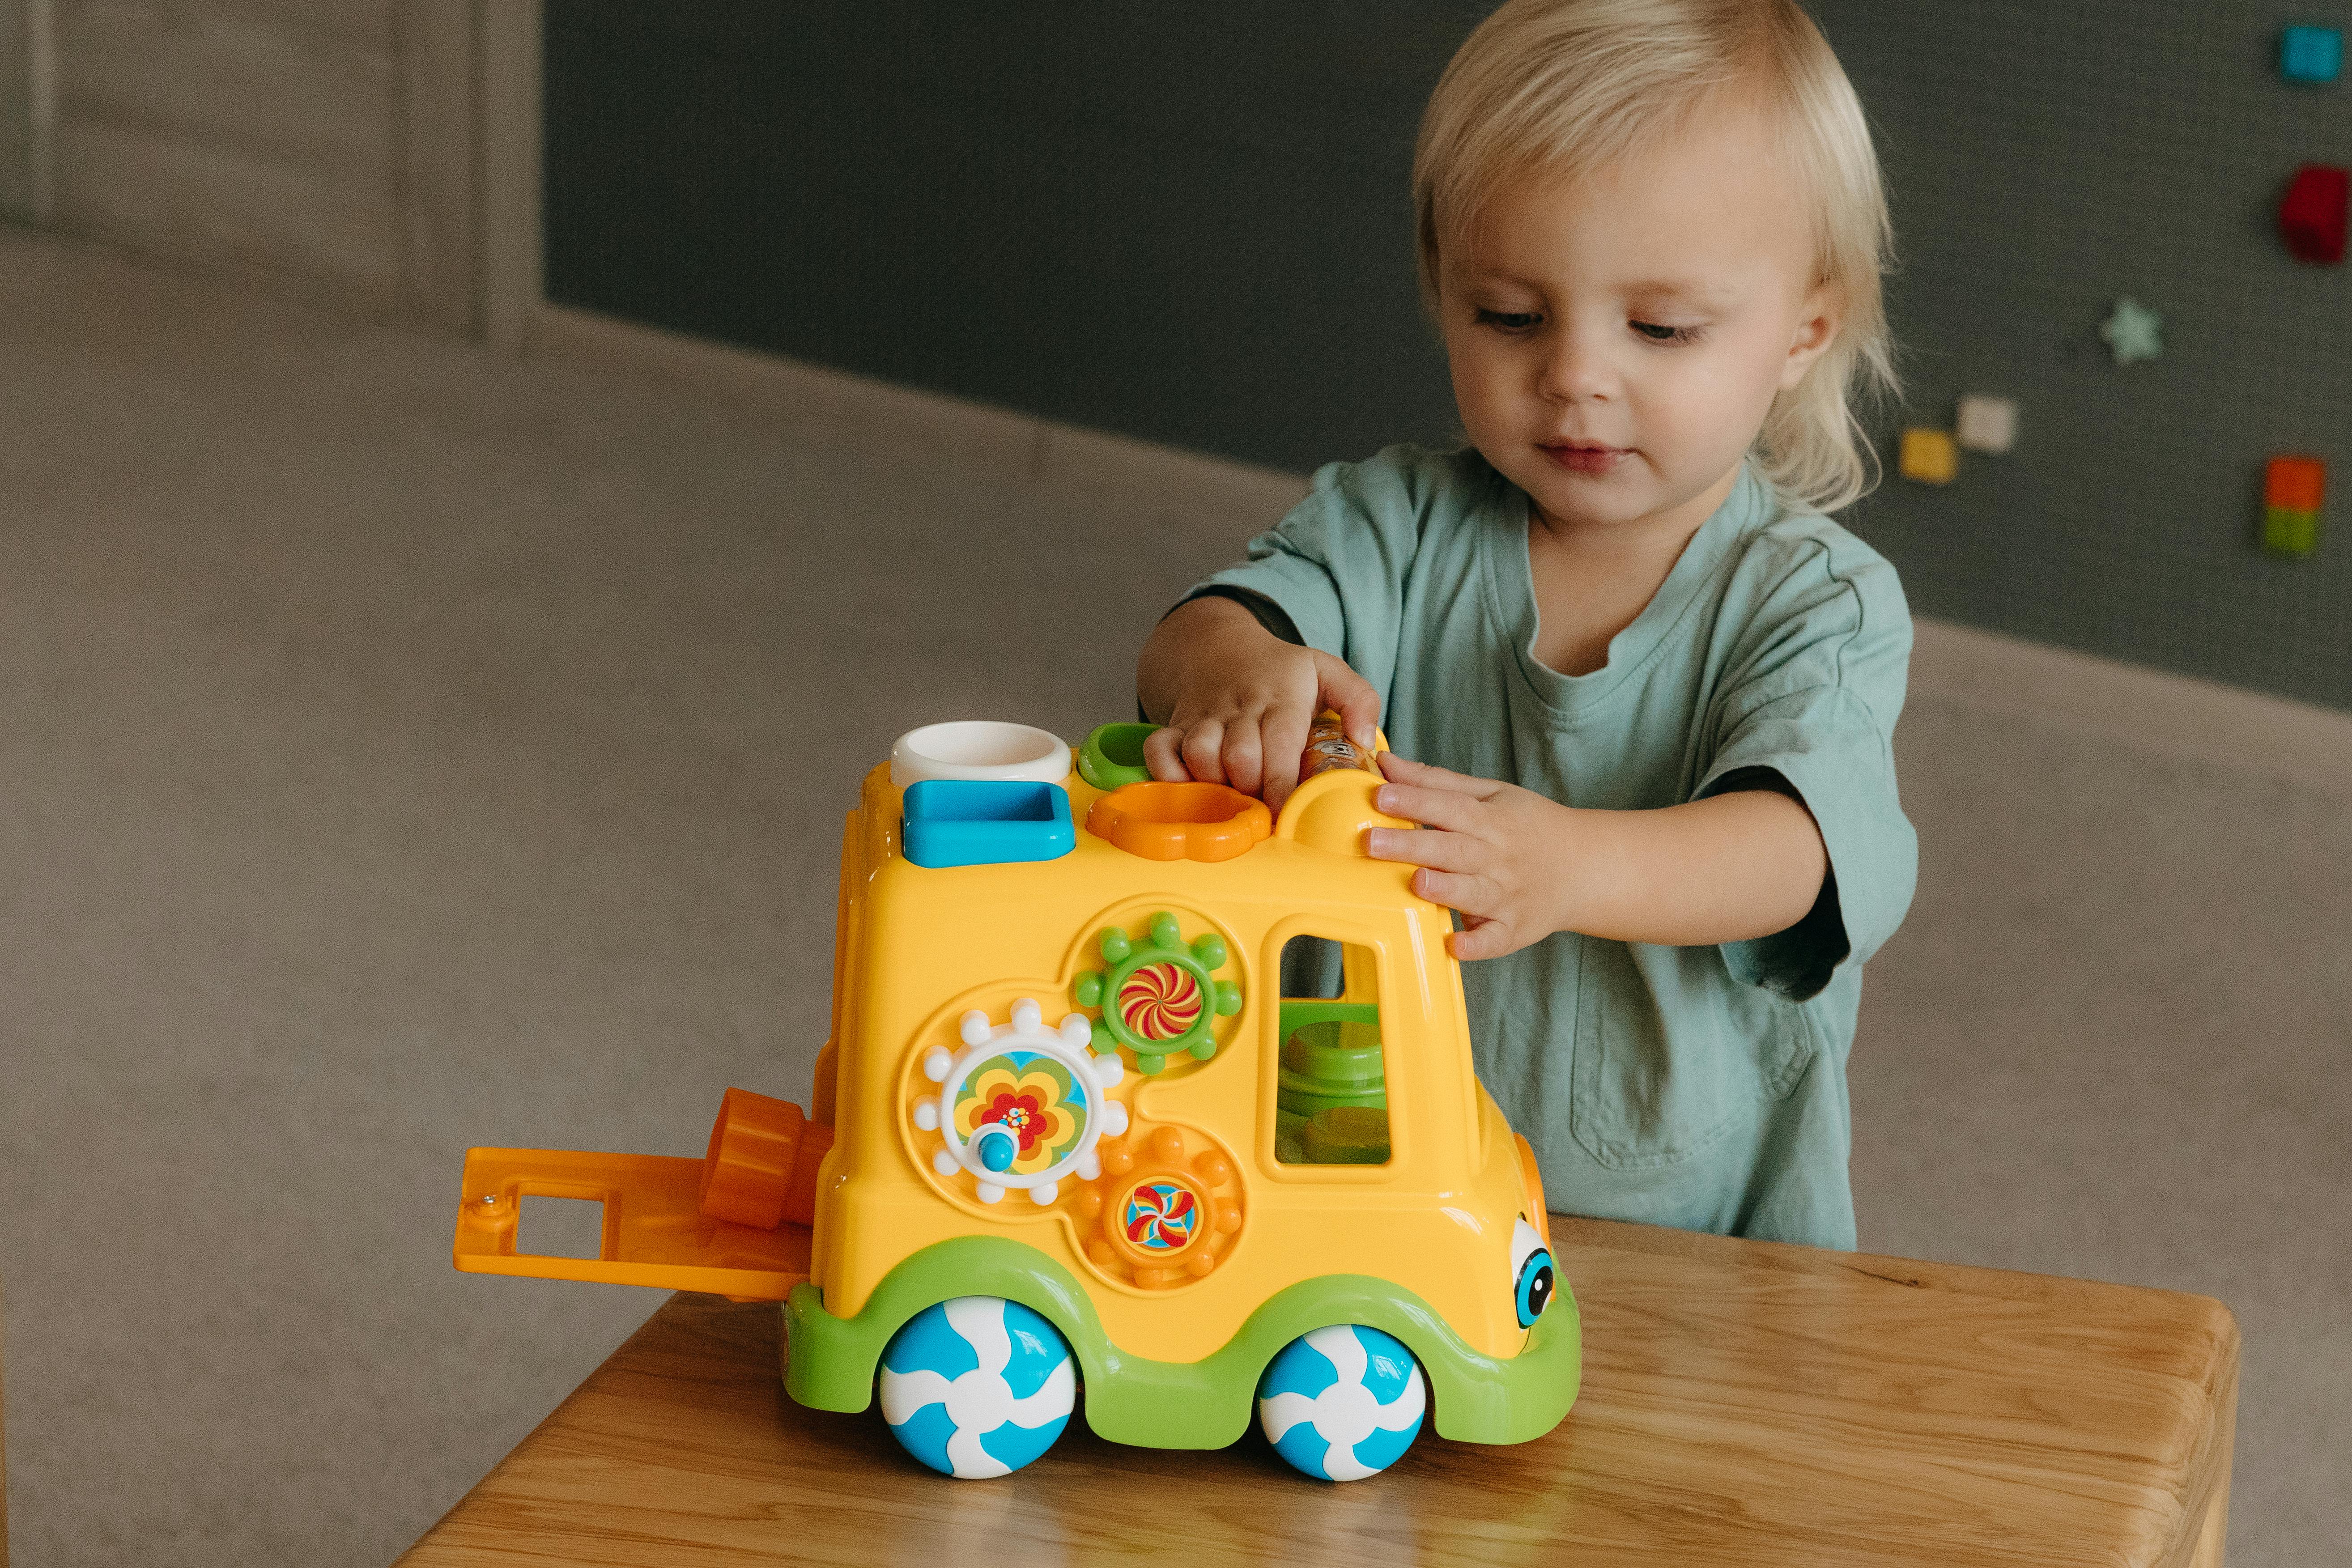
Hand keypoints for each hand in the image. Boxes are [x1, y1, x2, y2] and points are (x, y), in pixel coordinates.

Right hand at [1136, 597, 1379, 815]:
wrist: (1217, 646)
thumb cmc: (1280, 672)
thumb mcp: (1327, 671)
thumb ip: (1359, 699)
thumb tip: (1365, 740)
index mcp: (1281, 698)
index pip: (1280, 743)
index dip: (1281, 784)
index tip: (1286, 812)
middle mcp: (1240, 708)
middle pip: (1240, 756)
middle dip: (1252, 790)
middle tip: (1263, 808)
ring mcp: (1204, 717)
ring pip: (1200, 754)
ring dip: (1215, 784)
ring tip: (1233, 798)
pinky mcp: (1175, 726)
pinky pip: (1159, 750)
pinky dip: (1168, 773)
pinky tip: (1189, 787)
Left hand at [1365, 753, 1585, 960]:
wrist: (1584, 868)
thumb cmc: (1528, 827)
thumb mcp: (1490, 795)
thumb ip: (1436, 782)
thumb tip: (1385, 763)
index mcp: (1491, 820)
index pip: (1449, 807)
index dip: (1414, 801)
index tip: (1380, 794)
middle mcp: (1497, 858)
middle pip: (1452, 850)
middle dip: (1412, 846)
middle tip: (1372, 841)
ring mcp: (1506, 896)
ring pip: (1472, 894)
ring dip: (1444, 890)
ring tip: (1416, 882)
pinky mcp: (1513, 929)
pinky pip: (1493, 940)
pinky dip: (1476, 944)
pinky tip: (1454, 945)